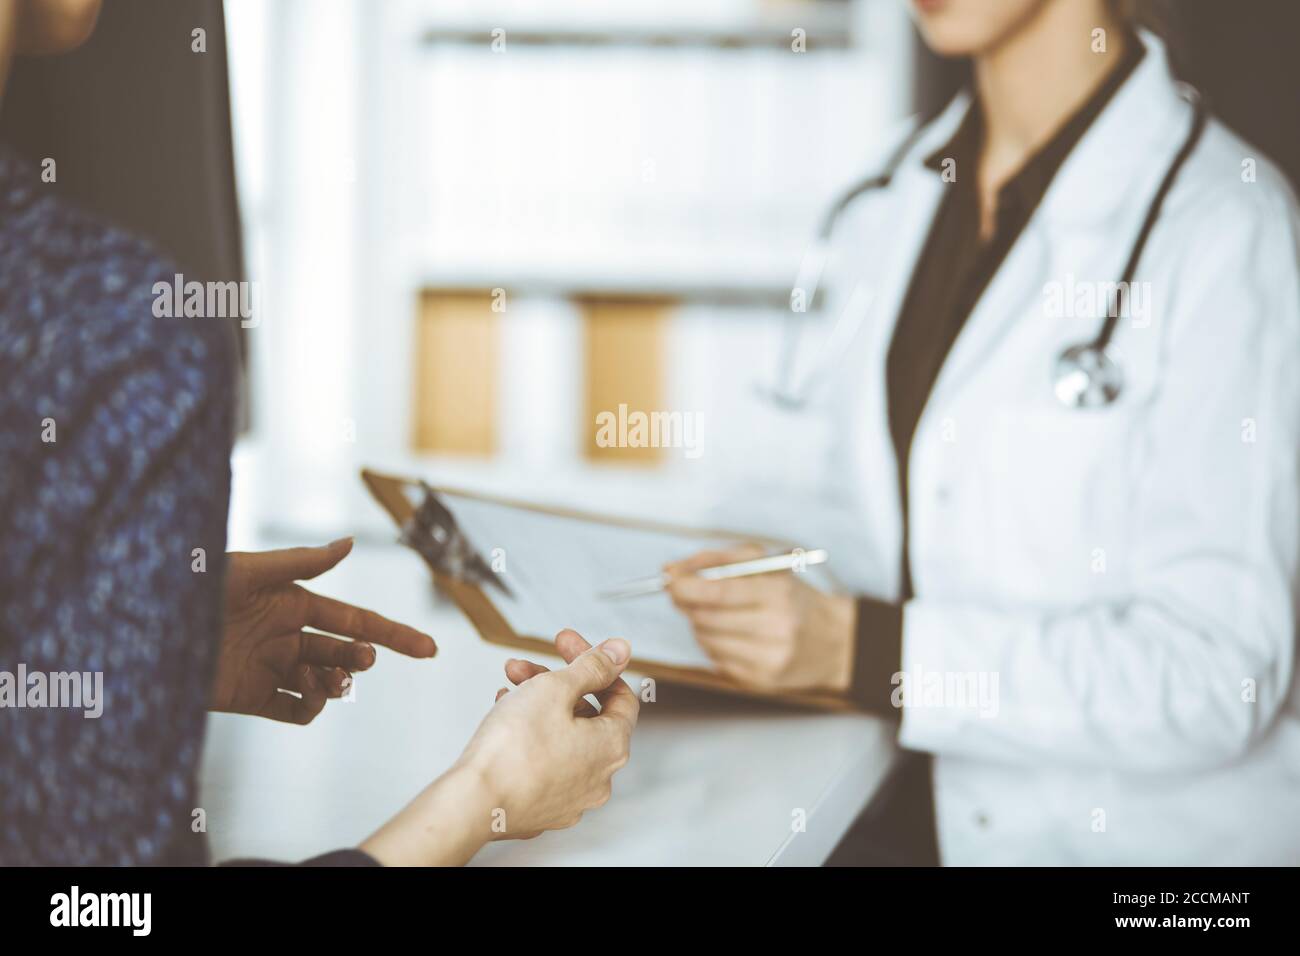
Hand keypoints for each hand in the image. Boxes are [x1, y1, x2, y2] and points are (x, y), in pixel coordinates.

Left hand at [212, 539, 436, 722]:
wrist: (144, 632)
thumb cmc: (194, 587)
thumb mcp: (250, 570)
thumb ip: (303, 562)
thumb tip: (349, 543)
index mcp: (294, 602)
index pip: (357, 620)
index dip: (394, 635)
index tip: (428, 649)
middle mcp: (288, 635)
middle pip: (345, 651)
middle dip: (362, 658)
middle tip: (360, 660)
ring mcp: (271, 667)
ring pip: (325, 682)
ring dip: (336, 684)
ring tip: (326, 682)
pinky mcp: (251, 698)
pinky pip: (294, 709)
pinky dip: (309, 708)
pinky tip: (305, 699)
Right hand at [360, 630, 637, 864]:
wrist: (472, 803)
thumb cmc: (513, 749)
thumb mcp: (556, 688)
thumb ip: (592, 666)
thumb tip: (620, 651)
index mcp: (611, 746)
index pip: (621, 697)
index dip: (595, 665)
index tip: (566, 646)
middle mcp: (599, 777)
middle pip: (586, 715)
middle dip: (555, 682)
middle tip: (524, 666)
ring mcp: (572, 798)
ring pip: (563, 737)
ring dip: (539, 706)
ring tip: (507, 689)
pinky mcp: (543, 809)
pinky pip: (545, 762)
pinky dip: (530, 736)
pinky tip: (504, 718)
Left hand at [666, 545, 854, 691]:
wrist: (834, 642)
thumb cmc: (794, 598)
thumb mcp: (767, 566)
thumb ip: (719, 560)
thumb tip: (672, 571)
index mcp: (778, 594)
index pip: (718, 593)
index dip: (685, 587)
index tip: (669, 580)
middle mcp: (776, 629)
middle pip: (706, 619)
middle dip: (689, 604)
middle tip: (687, 594)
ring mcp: (768, 660)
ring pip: (706, 640)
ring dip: (702, 625)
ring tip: (723, 616)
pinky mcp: (760, 682)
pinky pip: (716, 660)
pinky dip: (715, 645)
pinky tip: (735, 637)